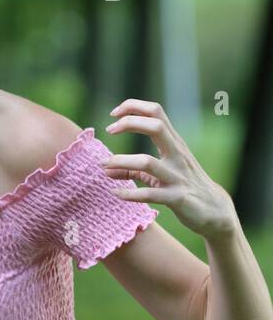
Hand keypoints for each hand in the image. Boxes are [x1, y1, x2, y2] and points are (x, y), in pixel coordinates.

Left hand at [100, 99, 237, 237]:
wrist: (215, 212)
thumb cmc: (184, 186)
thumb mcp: (159, 174)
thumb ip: (133, 170)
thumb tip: (106, 169)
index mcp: (174, 144)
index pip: (156, 113)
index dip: (133, 107)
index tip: (113, 114)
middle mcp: (177, 155)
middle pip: (156, 127)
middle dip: (130, 123)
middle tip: (109, 130)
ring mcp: (178, 176)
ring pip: (147, 162)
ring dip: (121, 161)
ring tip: (103, 165)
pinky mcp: (177, 198)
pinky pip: (150, 194)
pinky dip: (129, 193)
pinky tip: (115, 193)